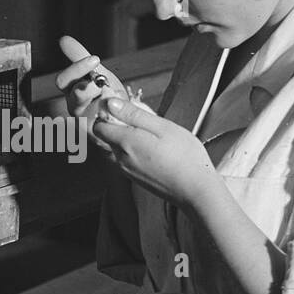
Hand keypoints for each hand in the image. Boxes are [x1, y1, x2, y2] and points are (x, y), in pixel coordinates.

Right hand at [56, 35, 125, 121]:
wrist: (123, 116)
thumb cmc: (106, 93)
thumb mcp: (97, 72)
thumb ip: (80, 56)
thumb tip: (63, 39)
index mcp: (71, 90)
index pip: (64, 80)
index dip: (77, 68)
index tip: (95, 59)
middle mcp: (75, 107)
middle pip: (74, 97)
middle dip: (88, 88)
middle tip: (101, 82)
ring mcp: (85, 122)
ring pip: (87, 114)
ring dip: (103, 103)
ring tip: (111, 97)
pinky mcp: (97, 135)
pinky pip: (101, 128)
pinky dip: (111, 117)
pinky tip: (117, 110)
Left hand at [91, 97, 220, 207]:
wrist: (195, 190)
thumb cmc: (184, 156)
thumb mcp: (162, 126)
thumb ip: (133, 114)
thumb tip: (111, 104)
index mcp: (125, 143)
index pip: (98, 126)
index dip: (106, 114)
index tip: (122, 108)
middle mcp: (120, 159)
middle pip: (105, 138)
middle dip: (117, 126)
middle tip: (141, 120)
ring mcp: (127, 171)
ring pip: (115, 149)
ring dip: (125, 139)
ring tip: (149, 135)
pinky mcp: (135, 178)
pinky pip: (124, 160)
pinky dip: (132, 151)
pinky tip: (152, 150)